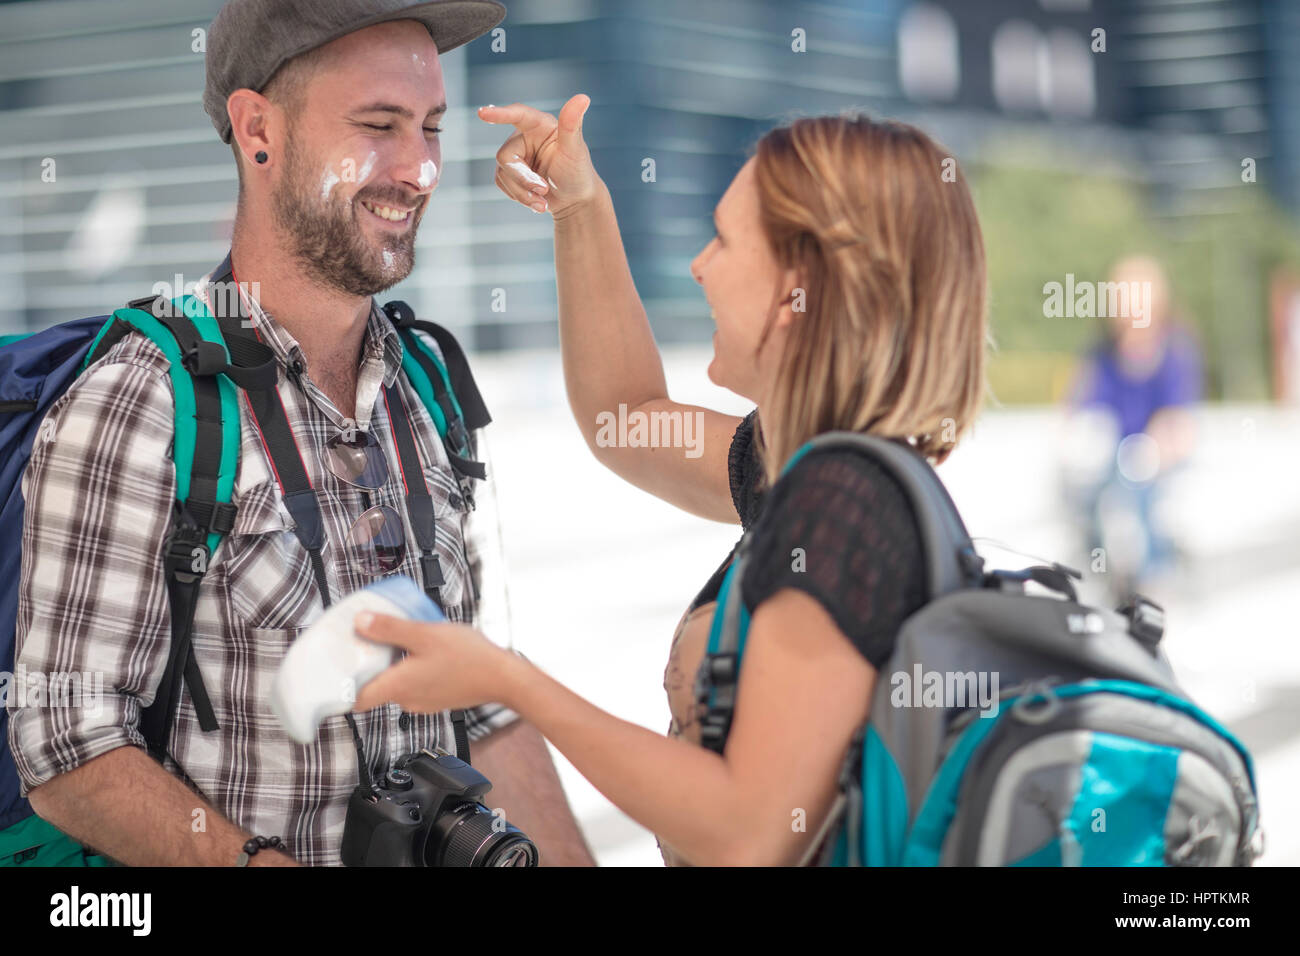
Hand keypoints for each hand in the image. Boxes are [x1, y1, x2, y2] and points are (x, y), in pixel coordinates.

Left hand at [349, 612, 513, 713]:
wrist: (503, 677)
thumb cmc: (468, 657)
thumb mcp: (425, 634)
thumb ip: (390, 629)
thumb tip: (359, 622)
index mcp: (397, 686)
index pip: (355, 700)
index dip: (342, 687)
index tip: (336, 669)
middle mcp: (406, 700)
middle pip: (373, 689)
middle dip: (368, 667)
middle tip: (367, 642)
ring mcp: (423, 702)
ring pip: (394, 686)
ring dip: (391, 666)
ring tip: (398, 641)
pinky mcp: (437, 698)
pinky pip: (413, 685)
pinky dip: (409, 671)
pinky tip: (421, 652)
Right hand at [477, 95, 598, 218]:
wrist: (574, 200)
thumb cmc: (578, 173)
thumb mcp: (575, 151)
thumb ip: (572, 125)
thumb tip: (583, 97)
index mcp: (540, 125)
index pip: (517, 115)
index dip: (500, 114)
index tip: (482, 114)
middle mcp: (524, 136)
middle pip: (506, 156)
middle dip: (523, 179)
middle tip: (544, 191)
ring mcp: (516, 154)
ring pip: (503, 173)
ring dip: (523, 193)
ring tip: (543, 202)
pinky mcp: (509, 171)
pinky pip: (502, 183)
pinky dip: (519, 196)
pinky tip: (535, 200)